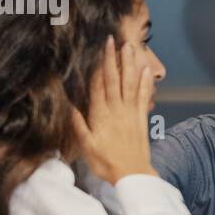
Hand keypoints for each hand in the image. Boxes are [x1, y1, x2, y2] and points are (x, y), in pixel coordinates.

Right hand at [71, 36, 155, 184]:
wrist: (133, 174)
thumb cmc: (106, 162)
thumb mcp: (86, 146)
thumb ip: (78, 125)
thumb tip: (69, 105)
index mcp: (101, 115)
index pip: (98, 86)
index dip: (97, 67)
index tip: (96, 50)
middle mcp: (117, 110)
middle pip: (114, 80)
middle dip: (112, 59)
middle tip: (112, 40)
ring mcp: (131, 113)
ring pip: (130, 84)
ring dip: (129, 64)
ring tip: (129, 47)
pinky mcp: (142, 118)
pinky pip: (144, 96)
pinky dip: (145, 82)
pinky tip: (146, 69)